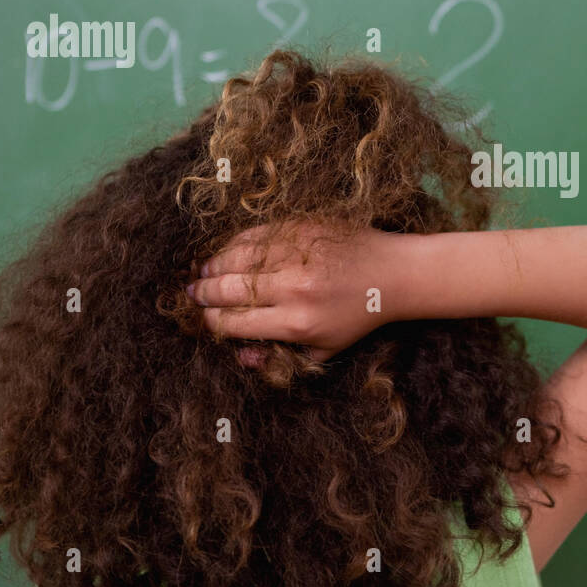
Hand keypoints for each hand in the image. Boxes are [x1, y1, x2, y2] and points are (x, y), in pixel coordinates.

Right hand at [187, 223, 398, 362]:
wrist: (392, 274)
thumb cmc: (357, 316)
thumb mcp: (324, 350)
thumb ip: (280, 357)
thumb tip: (241, 355)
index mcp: (296, 323)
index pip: (235, 323)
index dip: (212, 322)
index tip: (205, 318)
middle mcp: (292, 288)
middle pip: (228, 290)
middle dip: (204, 293)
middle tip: (193, 294)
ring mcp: (296, 255)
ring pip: (236, 258)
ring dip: (213, 266)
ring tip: (204, 272)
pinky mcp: (300, 229)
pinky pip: (255, 234)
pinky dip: (235, 244)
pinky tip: (228, 252)